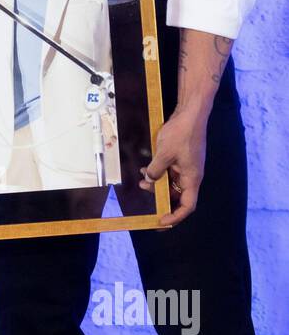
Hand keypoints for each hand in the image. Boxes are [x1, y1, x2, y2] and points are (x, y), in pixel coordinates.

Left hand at [139, 108, 207, 227]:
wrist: (190, 113)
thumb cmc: (181, 133)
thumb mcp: (163, 154)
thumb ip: (156, 170)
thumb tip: (150, 180)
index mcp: (192, 178)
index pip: (188, 205)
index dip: (176, 216)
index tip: (162, 221)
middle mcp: (191, 175)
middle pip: (178, 196)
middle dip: (162, 198)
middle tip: (147, 198)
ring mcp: (187, 166)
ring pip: (172, 183)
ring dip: (158, 184)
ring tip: (142, 181)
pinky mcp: (182, 158)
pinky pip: (170, 171)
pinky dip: (159, 172)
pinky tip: (146, 169)